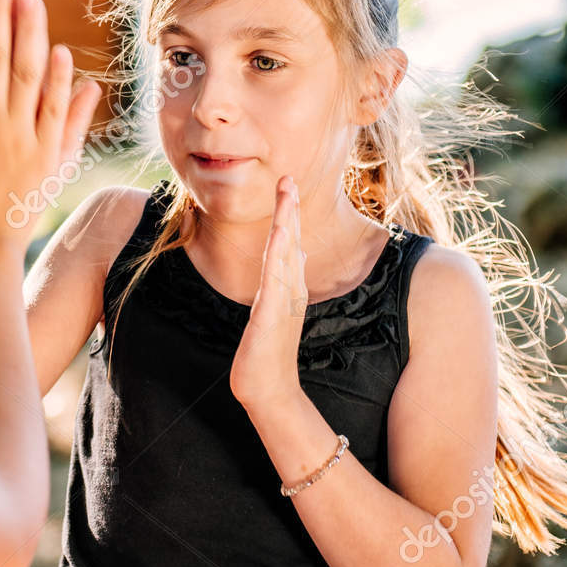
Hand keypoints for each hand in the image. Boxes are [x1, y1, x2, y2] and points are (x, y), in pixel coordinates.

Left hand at [231, 175, 307, 412]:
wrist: (268, 389)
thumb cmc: (268, 353)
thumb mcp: (276, 311)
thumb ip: (286, 284)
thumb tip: (298, 256)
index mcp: (290, 288)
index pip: (290, 244)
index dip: (289, 214)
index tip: (287, 187)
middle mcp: (291, 289)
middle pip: (291, 240)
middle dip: (290, 207)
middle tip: (288, 177)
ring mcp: (284, 299)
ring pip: (285, 252)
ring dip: (286, 220)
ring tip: (286, 193)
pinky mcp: (273, 312)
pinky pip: (276, 276)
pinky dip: (279, 252)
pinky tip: (280, 232)